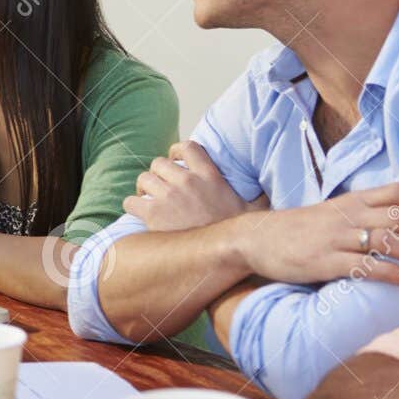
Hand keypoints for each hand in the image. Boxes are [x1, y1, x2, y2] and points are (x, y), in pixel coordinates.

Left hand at [123, 142, 260, 231]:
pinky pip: (130, 201)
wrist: (225, 252)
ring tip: (148, 200)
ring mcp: (169, 196)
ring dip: (143, 189)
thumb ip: (258, 196)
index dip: (176, 151)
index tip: (174, 161)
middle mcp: (188, 181)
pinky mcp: (154, 214)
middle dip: (157, 174)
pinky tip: (139, 213)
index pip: (188, 147)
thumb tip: (268, 192)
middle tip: (159, 188)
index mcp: (209, 175)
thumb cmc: (240, 232)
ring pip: (143, 179)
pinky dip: (132, 206)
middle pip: (158, 163)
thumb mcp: (255, 208)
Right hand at [233, 183, 398, 285]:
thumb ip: (363, 214)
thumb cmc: (299, 229)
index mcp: (351, 201)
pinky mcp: (323, 262)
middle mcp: (346, 216)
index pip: (397, 192)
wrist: (255, 238)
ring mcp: (334, 238)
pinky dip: (389, 272)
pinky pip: (362, 266)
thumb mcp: (333, 213)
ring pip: (385, 240)